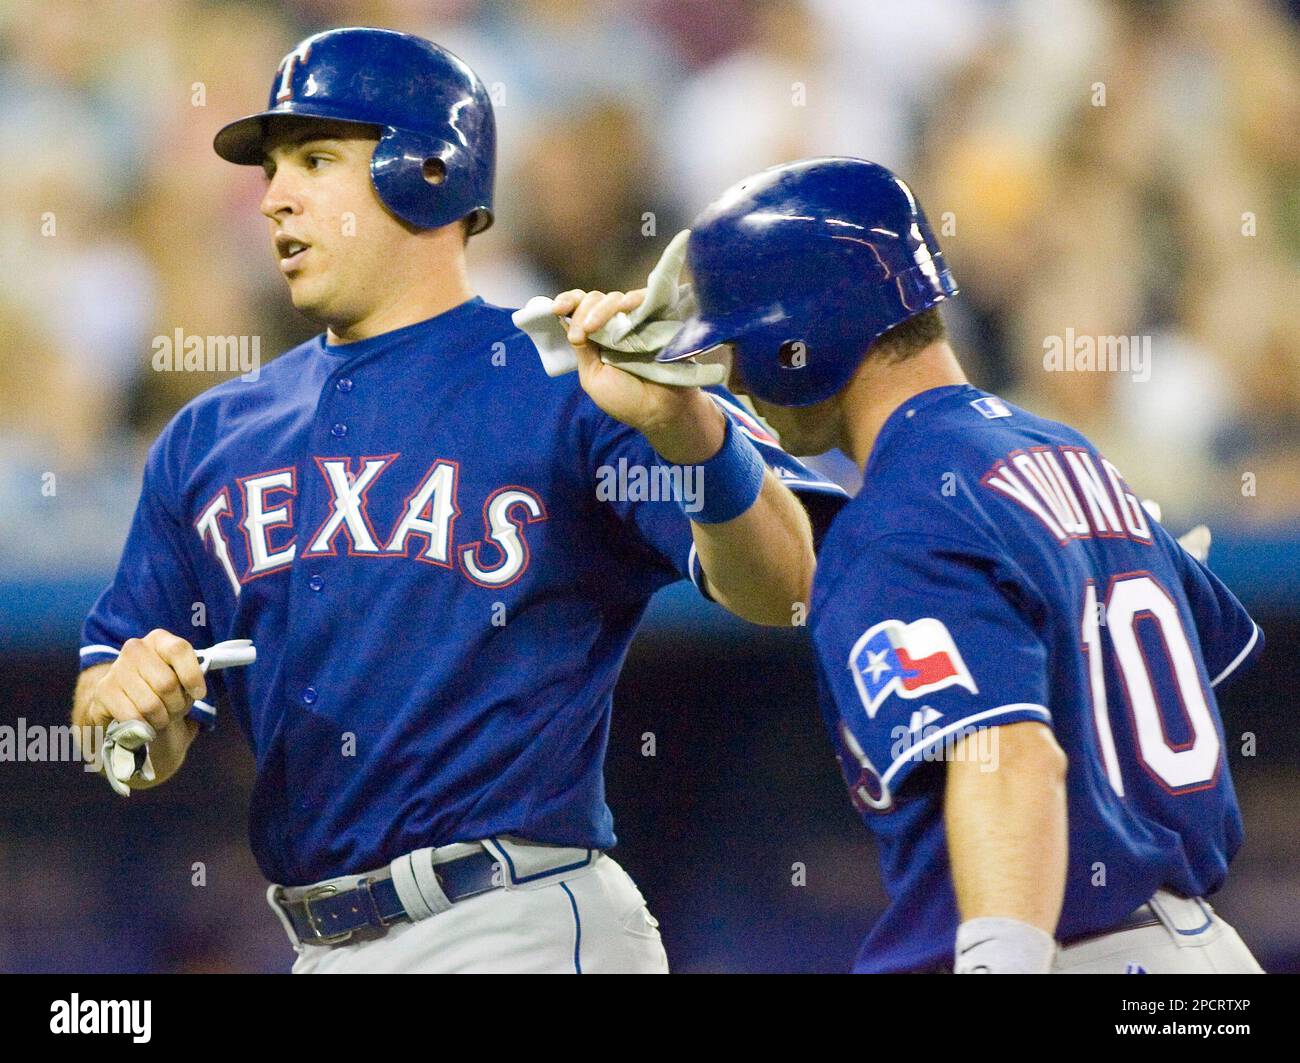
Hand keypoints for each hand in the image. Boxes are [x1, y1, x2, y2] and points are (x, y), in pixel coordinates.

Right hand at [86, 629, 205, 735]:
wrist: (126, 700)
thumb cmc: (162, 687)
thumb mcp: (180, 677)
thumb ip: (191, 678)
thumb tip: (197, 691)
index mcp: (159, 639)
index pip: (179, 650)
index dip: (192, 676)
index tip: (199, 694)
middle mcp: (135, 649)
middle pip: (167, 684)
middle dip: (177, 705)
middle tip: (175, 710)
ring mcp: (116, 669)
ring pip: (151, 705)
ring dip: (161, 719)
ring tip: (160, 717)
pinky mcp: (103, 691)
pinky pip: (133, 717)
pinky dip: (143, 727)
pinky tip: (144, 724)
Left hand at [553, 288, 725, 462]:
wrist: (663, 411)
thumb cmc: (627, 400)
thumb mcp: (594, 378)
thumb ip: (582, 350)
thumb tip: (564, 319)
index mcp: (596, 339)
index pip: (578, 310)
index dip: (567, 302)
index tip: (557, 309)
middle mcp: (615, 326)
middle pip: (594, 299)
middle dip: (582, 310)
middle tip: (583, 332)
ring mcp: (636, 321)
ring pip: (614, 298)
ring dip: (601, 308)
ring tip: (594, 327)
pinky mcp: (658, 318)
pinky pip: (643, 298)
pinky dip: (632, 299)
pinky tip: (624, 306)